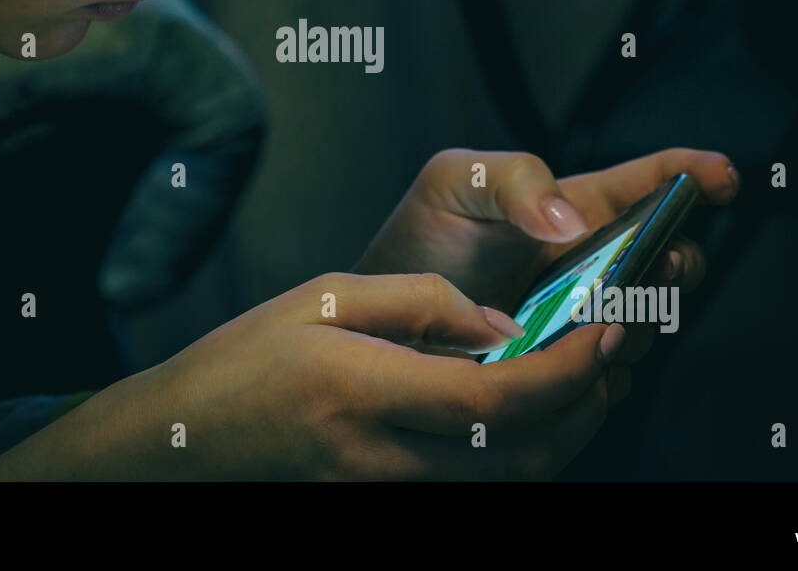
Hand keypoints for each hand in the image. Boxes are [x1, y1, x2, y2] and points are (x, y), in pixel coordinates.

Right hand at [65, 272, 632, 478]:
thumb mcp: (320, 298)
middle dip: (585, 406)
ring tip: (589, 376)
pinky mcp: (390, 499)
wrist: (183, 444)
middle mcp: (383, 457)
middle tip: (614, 349)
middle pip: (520, 455)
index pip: (492, 398)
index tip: (604, 332)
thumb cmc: (242, 360)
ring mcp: (387, 489)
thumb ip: (418, 303)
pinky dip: (528, 454)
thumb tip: (502, 325)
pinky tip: (536, 412)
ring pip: (510, 480)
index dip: (563, 371)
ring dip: (567, 435)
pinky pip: (481, 486)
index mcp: (362, 391)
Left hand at [353, 148, 740, 352]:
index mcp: (573, 209)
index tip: (723, 178)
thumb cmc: (420, 241)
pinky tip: (575, 361)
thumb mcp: (456, 182)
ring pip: (646, 321)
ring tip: (596, 313)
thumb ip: (515, 178)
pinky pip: (612, 376)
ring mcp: (585, 320)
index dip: (692, 174)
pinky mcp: (569, 371)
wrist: (380, 321)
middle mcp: (591, 264)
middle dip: (678, 260)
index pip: (647, 183)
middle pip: (670, 260)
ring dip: (638, 318)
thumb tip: (573, 221)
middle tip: (655, 263)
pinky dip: (605, 370)